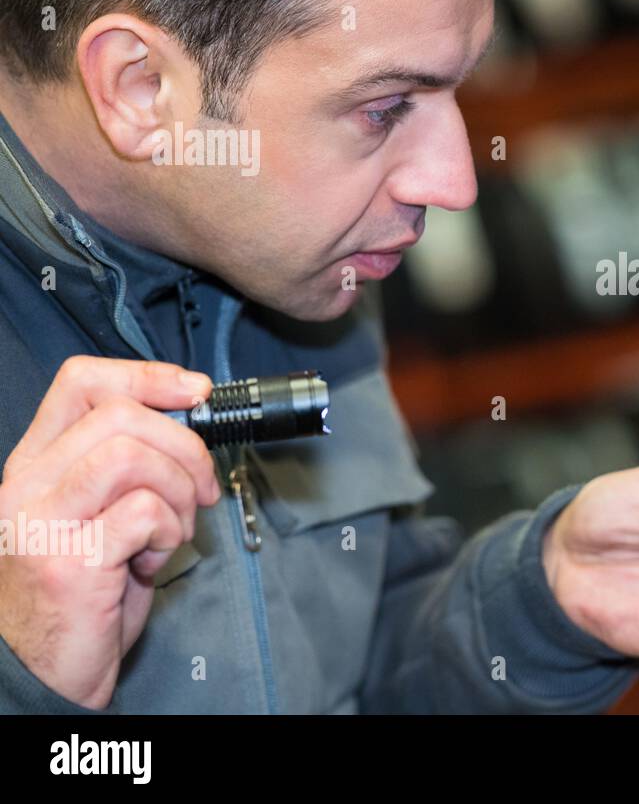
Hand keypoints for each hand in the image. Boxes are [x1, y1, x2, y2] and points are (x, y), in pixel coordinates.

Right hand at [0, 356, 219, 707]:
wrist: (44, 670)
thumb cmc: (83, 591)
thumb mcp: (99, 512)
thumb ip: (128, 465)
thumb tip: (191, 416)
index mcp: (34, 465)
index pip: (82, 382)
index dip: (149, 376)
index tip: (196, 393)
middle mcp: (27, 486)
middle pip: (122, 415)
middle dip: (185, 446)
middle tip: (201, 488)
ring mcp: (42, 522)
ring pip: (135, 456)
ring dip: (180, 491)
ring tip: (172, 529)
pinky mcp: (69, 562)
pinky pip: (146, 512)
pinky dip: (170, 531)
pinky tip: (152, 558)